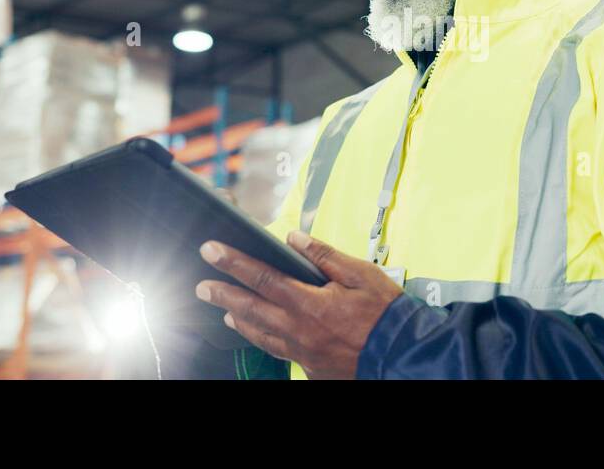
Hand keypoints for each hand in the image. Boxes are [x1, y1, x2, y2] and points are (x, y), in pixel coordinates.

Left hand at [195, 230, 404, 378]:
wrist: (402, 353)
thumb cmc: (385, 313)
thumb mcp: (360, 273)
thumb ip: (324, 255)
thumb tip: (296, 238)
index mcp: (308, 302)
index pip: (261, 276)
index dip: (233, 262)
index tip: (211, 251)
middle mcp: (298, 329)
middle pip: (250, 308)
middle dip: (223, 294)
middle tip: (201, 286)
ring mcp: (301, 351)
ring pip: (259, 334)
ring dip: (238, 319)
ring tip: (223, 310)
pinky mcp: (310, 366)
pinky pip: (278, 350)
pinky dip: (262, 338)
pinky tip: (257, 333)